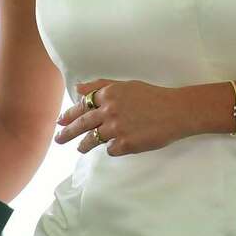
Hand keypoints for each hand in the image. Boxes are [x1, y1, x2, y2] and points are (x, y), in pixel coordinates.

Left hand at [55, 79, 191, 155]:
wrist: (176, 111)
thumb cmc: (152, 96)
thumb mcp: (125, 85)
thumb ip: (100, 86)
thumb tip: (77, 88)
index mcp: (108, 94)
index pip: (81, 105)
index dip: (69, 114)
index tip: (61, 121)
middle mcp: (109, 111)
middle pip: (81, 124)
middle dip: (67, 132)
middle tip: (58, 138)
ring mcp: (116, 129)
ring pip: (92, 140)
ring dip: (83, 145)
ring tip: (79, 148)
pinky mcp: (125, 144)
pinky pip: (110, 150)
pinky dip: (111, 149)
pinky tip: (116, 146)